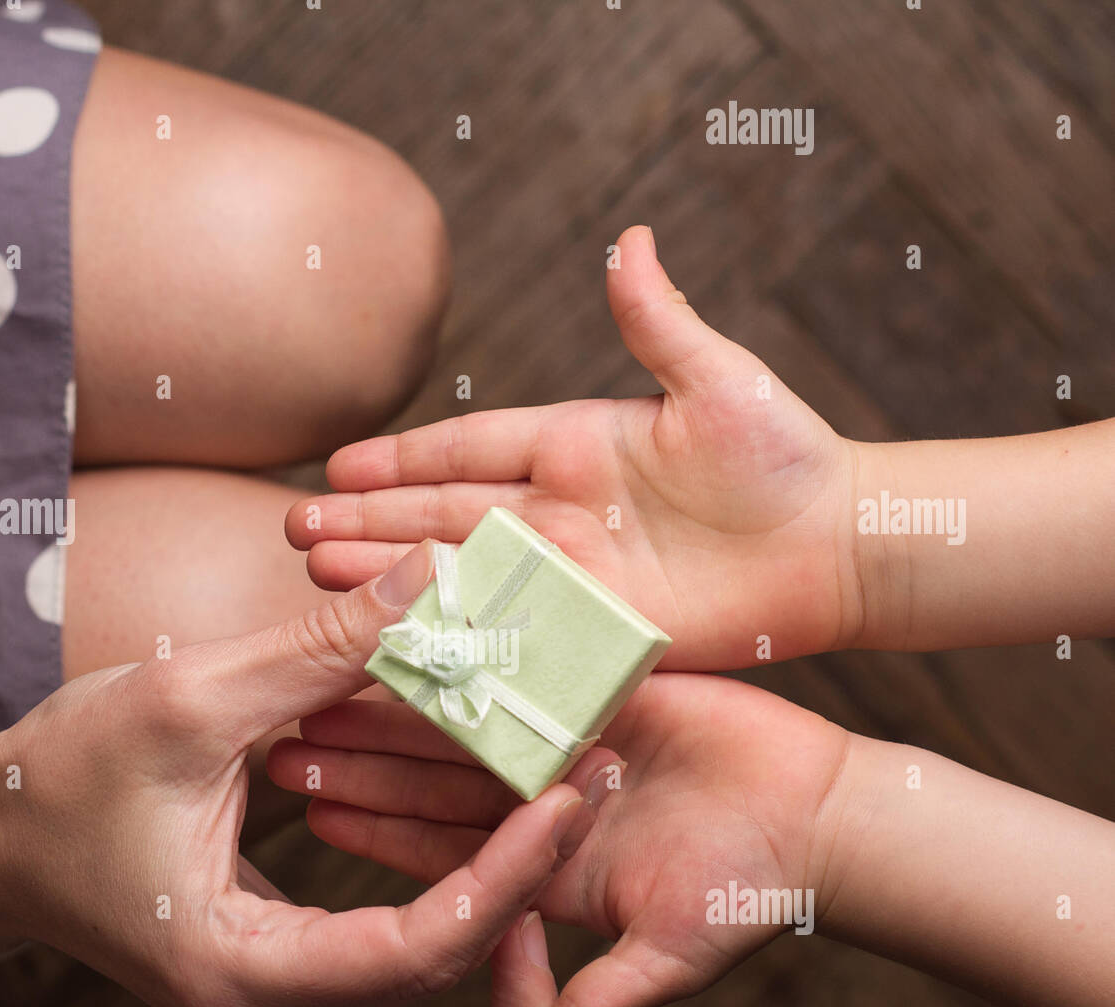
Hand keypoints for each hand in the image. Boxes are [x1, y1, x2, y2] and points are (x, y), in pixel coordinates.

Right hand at [0, 542, 600, 1006]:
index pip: (426, 952)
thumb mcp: (190, 699)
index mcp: (245, 978)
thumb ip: (323, 649)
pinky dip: (457, 963)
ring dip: (502, 1002)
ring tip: (530, 871)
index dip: (518, 869)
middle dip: (528, 992)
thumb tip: (437, 579)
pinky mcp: (289, 1002)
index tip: (577, 788)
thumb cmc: (63, 778)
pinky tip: (478, 863)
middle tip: (556, 865)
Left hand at [268, 673, 856, 1006]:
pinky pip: (531, 669)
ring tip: (330, 677)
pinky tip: (422, 627)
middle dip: (365, 760)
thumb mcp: (673, 953)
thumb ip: (605, 1004)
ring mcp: (574, 749)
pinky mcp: (609, 694)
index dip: (371, 826)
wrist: (829, 817)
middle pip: (436, 779)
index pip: (437, 848)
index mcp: (544, 869)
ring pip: (472, 719)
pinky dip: (480, 651)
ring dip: (402, 704)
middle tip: (289, 733)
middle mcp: (545, 808)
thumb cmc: (754, 891)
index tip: (305, 803)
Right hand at [287, 224, 864, 669]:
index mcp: (574, 446)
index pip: (467, 450)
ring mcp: (572, 577)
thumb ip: (659, 323)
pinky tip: (399, 643)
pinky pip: (514, 635)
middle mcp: (559, 513)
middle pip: (444, 518)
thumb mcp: (719, 380)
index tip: (337, 469)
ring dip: (392, 579)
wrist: (833, 548)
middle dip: (369, 526)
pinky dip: (458, 638)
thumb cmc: (783, 456)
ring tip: (321, 580)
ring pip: (464, 577)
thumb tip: (630, 242)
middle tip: (296, 533)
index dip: (401, 460)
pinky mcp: (595, 631)